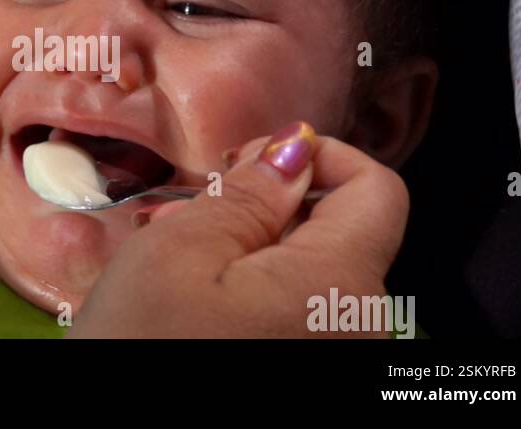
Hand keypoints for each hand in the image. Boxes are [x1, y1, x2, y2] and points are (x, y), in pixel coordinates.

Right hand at [66, 121, 409, 337]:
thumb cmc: (142, 346)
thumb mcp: (179, 250)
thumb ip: (248, 193)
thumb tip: (296, 148)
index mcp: (339, 285)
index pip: (379, 188)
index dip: (321, 155)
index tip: (253, 160)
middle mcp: (358, 328)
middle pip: (340, 230)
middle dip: (270, 205)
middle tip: (194, 210)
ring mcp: (334, 356)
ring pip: (310, 271)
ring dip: (251, 247)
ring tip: (180, 256)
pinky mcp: (306, 372)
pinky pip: (295, 311)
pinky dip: (252, 289)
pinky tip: (196, 298)